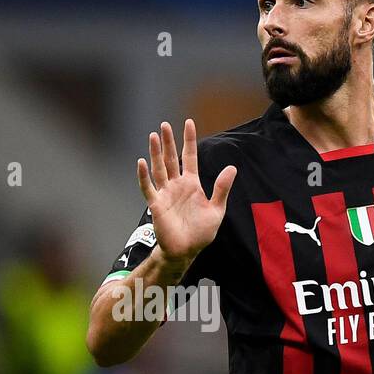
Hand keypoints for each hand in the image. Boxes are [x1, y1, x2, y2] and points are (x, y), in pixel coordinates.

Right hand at [137, 118, 236, 264]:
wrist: (187, 250)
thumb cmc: (201, 232)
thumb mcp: (217, 209)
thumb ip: (222, 188)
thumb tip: (232, 167)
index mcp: (191, 184)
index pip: (190, 157)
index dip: (189, 140)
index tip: (189, 123)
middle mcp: (176, 185)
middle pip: (171, 158)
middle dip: (169, 142)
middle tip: (165, 125)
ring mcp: (165, 194)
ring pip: (159, 169)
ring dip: (156, 153)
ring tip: (154, 136)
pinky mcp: (156, 205)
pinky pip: (148, 188)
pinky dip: (144, 176)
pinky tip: (141, 162)